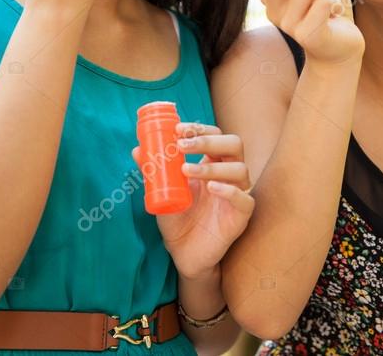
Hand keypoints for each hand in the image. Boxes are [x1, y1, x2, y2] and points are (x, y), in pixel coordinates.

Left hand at [131, 123, 253, 278]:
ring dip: (212, 166)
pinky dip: (229, 190)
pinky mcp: (241, 216)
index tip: (179, 129)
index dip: (200, 129)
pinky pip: (244, 199)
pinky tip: (212, 188)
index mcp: (213, 163)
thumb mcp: (162, 192)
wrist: (183, 254)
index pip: (216, 136)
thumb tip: (137, 149)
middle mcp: (228, 175)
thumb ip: (154, 171)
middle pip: (234, 145)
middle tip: (183, 146)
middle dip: (209, 140)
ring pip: (240, 169)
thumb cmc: (177, 220)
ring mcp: (237, 194)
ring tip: (187, 171)